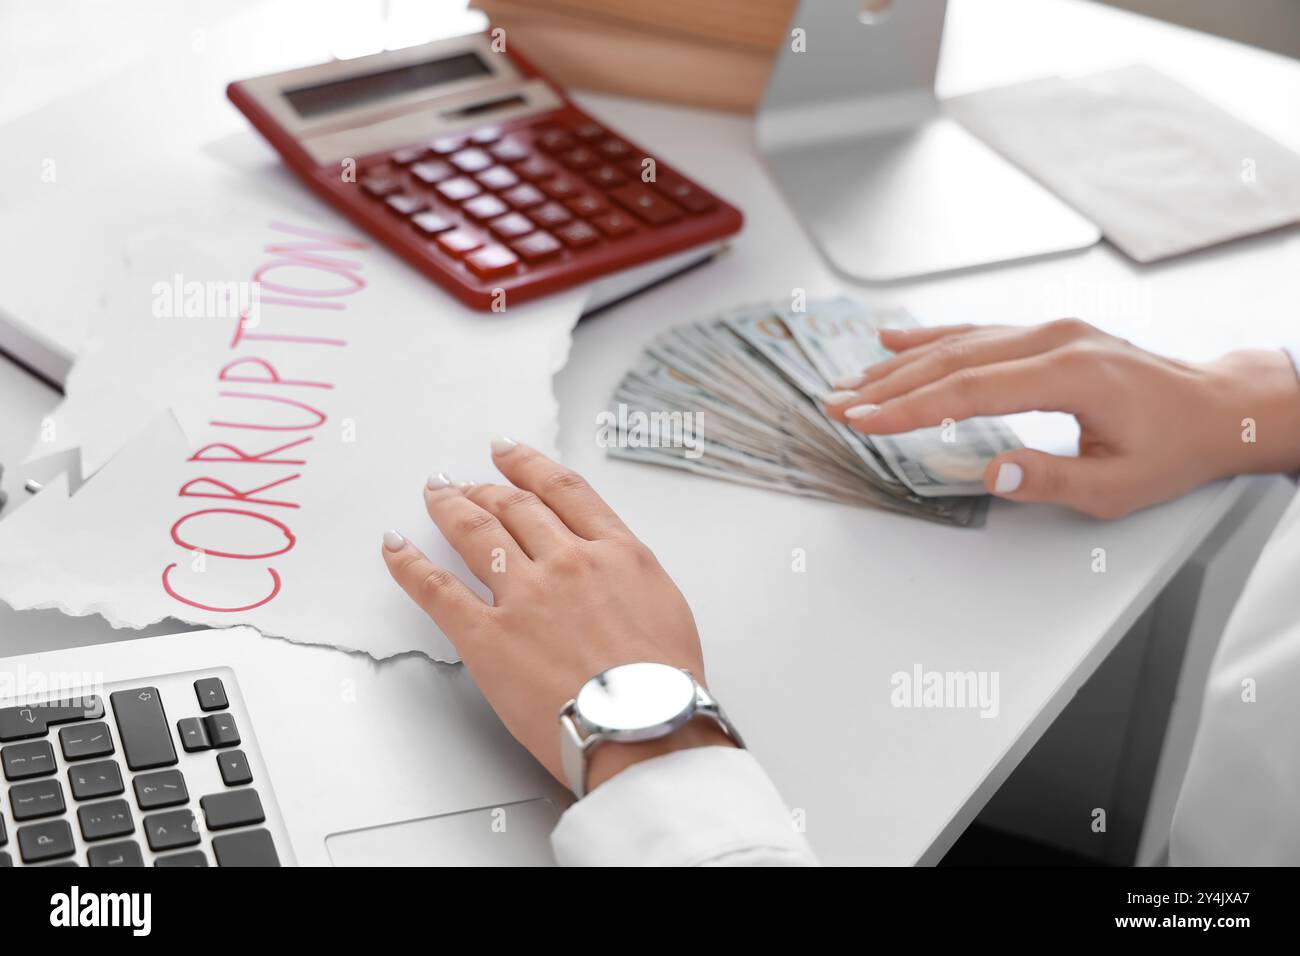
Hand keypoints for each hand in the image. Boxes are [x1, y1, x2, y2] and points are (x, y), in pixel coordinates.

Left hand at [381, 438, 732, 792]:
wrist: (645, 728)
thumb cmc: (663, 686)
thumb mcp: (666, 606)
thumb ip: (630, 576)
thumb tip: (612, 571)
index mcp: (616, 552)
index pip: (564, 491)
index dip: (529, 465)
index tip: (508, 453)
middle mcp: (567, 561)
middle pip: (515, 506)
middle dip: (484, 488)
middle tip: (465, 482)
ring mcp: (524, 595)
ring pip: (476, 531)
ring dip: (450, 507)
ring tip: (435, 494)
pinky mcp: (487, 636)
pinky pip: (437, 589)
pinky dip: (409, 564)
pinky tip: (395, 548)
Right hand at [824, 319, 1299, 518]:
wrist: (1215, 407)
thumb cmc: (1173, 449)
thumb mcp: (1119, 485)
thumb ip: (1051, 479)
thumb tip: (989, 473)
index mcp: (1070, 374)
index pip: (968, 390)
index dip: (909, 408)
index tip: (863, 422)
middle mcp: (1055, 340)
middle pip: (951, 360)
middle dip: (886, 386)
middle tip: (835, 404)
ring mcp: (1050, 331)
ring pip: (959, 342)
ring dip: (899, 364)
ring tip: (849, 383)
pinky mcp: (1047, 333)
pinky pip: (978, 332)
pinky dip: (932, 337)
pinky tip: (894, 341)